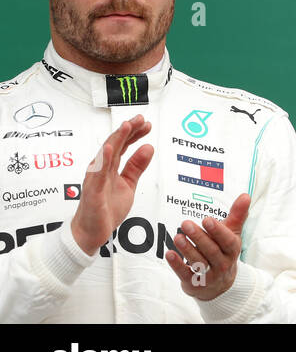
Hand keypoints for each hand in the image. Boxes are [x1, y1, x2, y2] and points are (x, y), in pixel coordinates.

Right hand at [69, 115, 153, 254]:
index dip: (134, 133)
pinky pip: (98, 174)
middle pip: (115, 145)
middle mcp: (101, 169)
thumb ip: (136, 167)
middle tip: (141, 119)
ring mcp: (95, 179)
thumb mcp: (128, 185)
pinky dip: (104, 160)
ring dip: (116, 139)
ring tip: (127, 126)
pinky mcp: (93, 191)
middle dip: (128, 130)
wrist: (91, 233)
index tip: (147, 124)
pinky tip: (111, 149)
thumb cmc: (106, 208)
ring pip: (106, 155)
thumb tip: (148, 147)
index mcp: (109, 167)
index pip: (123, 145)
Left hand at [165, 193, 251, 300]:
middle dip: (198, 237)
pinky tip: (170, 254)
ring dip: (187, 249)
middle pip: (211, 251)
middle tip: (185, 223)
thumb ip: (237, 215)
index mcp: (232, 250)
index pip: (227, 241)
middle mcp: (222, 264)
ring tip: (177, 237)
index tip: (206, 219)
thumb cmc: (224, 253)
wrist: (219, 286)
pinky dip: (177, 265)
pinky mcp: (194, 284)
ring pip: (198, 262)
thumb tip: (245, 195)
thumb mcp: (232, 235)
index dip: (217, 231)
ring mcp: (208, 275)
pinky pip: (185, 274)